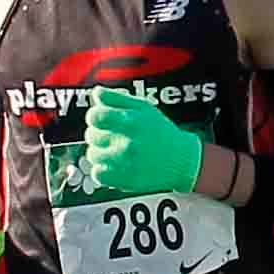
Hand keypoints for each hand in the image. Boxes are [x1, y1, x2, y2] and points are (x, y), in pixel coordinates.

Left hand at [64, 90, 203, 202]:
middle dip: (99, 134)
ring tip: (115, 151)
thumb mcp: (144, 108)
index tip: (102, 120)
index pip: (95, 116)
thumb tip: (96, 93)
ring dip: (100, 152)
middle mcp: (127, 142)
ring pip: (92, 154)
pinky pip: (97, 174)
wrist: (181, 160)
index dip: (95, 116)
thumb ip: (117, 98)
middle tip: (114, 136)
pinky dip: (102, 170)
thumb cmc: (161, 132)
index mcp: (131, 121)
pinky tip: (114, 165)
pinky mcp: (124, 180)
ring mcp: (124, 163)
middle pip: (91, 135)